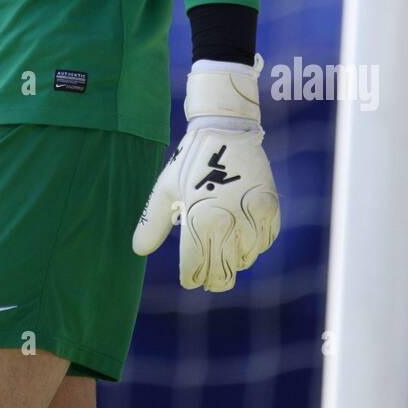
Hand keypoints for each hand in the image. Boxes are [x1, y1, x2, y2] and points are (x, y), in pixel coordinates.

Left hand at [132, 56, 279, 290]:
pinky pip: (265, 242)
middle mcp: (228, 223)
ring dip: (234, 260)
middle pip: (223, 273)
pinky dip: (254, 245)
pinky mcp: (269, 208)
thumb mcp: (166, 189)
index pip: (196, 268)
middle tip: (207, 278)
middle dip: (213, 279)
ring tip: (223, 252)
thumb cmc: (189, 160)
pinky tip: (242, 237)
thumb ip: (152, 223)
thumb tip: (137, 250)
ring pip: (245, 259)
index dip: (191, 278)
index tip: (190, 279)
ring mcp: (252, 216)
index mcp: (199, 221)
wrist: (224, 129)